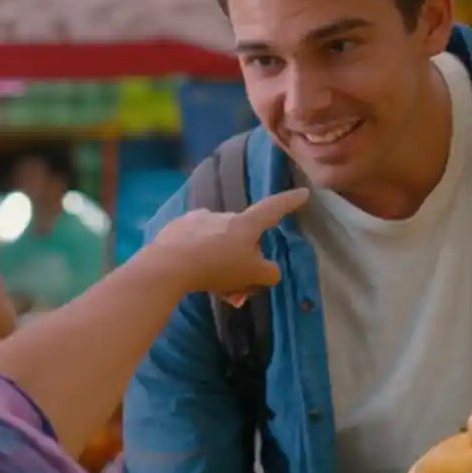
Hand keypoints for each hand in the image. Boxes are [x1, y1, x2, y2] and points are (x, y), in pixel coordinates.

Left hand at [148, 188, 308, 296]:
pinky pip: (194, 240)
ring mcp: (197, 219)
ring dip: (219, 254)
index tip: (302, 192)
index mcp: (246, 224)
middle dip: (243, 250)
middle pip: (242, 231)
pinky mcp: (176, 228)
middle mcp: (223, 214)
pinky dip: (197, 254)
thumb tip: (270, 270)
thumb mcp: (254, 275)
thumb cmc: (218, 267)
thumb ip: (269, 273)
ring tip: (212, 280)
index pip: (274, 209)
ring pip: (217, 236)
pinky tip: (191, 271)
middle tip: (238, 278)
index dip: (289, 202)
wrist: (169, 266)